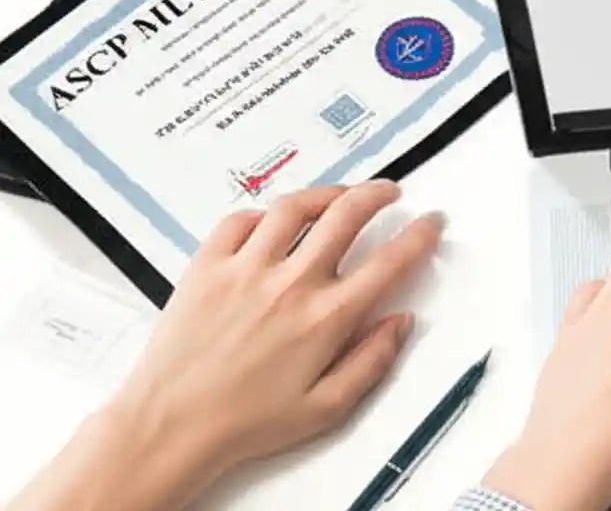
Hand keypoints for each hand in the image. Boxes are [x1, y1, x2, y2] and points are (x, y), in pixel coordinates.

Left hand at [10, 181, 440, 510]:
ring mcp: (246, 269)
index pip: (388, 262)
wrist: (171, 426)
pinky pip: (239, 220)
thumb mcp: (327, 408)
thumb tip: (400, 323)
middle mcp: (290, 284)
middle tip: (390, 192)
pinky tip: (273, 221)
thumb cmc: (246, 423)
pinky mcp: (207, 266)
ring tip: (340, 195)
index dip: (418, 235)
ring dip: (327, 193)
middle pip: (346, 215)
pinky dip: (263, 213)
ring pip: (295, 207)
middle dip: (377, 195)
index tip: (430, 224)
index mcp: (326, 319)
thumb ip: (372, 361)